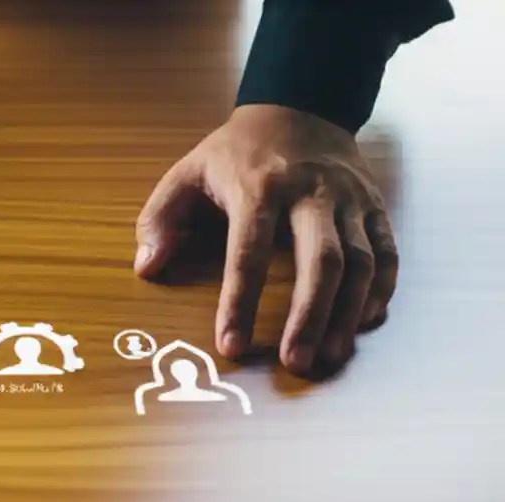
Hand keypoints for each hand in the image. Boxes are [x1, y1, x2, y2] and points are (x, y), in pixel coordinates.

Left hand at [135, 105, 395, 375]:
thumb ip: (158, 220)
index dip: (240, 302)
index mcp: (258, 187)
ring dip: (346, 313)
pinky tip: (363, 323)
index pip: (249, 252)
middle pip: (322, 260)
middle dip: (309, 316)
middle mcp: (311, 193)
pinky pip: (388, 252)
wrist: (299, 108)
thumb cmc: (234, 154)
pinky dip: (381, 291)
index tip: (231, 346)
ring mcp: (349, 200)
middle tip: (296, 363)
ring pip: (361, 261)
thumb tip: (146, 268)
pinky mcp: (374, 206)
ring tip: (331, 355)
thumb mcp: (186, 173)